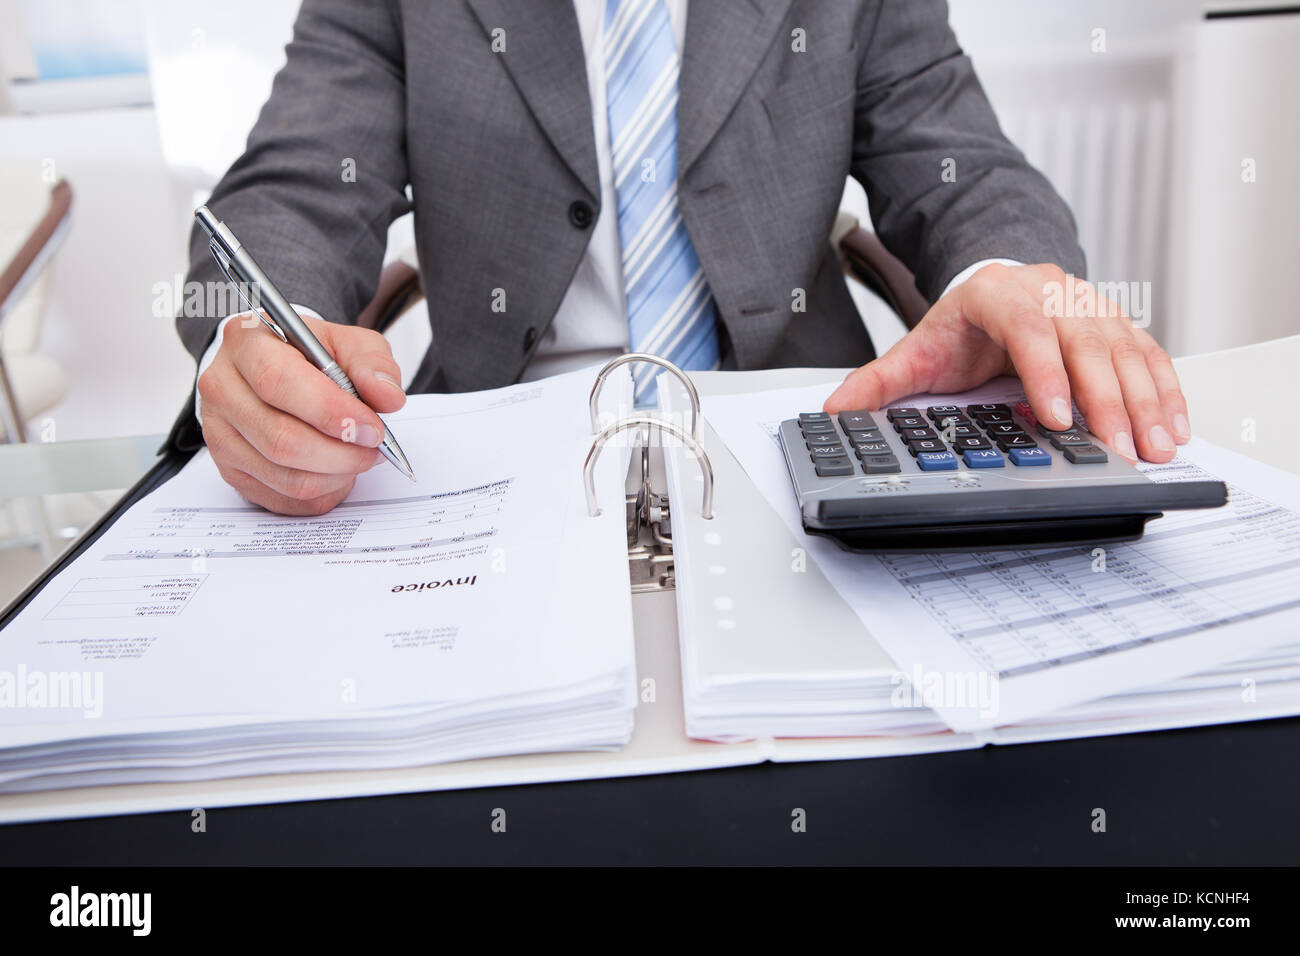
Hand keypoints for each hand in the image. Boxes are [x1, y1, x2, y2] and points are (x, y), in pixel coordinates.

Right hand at [197, 314, 405, 514]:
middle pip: (281, 439)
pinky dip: (321, 493)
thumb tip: (387, 397)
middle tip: (373, 449)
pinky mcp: (230, 470)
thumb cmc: (311, 356)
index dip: (331, 412)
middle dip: (341, 453)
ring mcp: (219, 434)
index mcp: (246, 343)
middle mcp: (222, 388)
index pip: (279, 382)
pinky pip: (282, 498)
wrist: (277, 370)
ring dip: (335, 476)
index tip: (372, 428)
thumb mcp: (347, 343)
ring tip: (359, 458)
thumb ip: (372, 363)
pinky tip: (337, 473)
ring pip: (284, 476)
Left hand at [825, 263, 1189, 461]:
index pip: (1028, 330)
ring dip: (1145, 400)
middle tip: (1120, 447)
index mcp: (1001, 294)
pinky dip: (1165, 389)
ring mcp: (1091, 306)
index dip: (1045, 373)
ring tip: (1156, 447)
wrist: (996, 282)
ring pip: (1125, 351)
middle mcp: (1054, 294)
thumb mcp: (917, 349)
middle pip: (1086, 344)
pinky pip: (1148, 354)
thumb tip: (835, 410)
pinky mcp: (1118, 324)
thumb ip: (878, 381)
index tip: (1056, 417)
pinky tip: (1176, 426)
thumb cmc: (962, 324)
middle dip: (1106, 400)